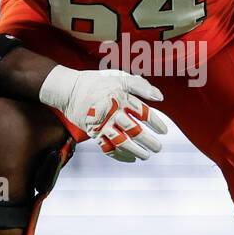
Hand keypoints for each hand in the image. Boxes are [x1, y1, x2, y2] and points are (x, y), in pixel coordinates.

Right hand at [39, 66, 168, 161]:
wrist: (69, 90)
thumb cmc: (97, 82)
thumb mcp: (118, 76)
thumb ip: (140, 85)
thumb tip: (160, 97)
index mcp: (120, 97)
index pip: (143, 112)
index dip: (156, 123)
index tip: (164, 131)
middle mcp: (112, 111)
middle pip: (134, 130)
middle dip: (148, 141)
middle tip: (158, 148)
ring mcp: (102, 124)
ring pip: (121, 141)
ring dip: (136, 151)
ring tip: (146, 156)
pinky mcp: (93, 132)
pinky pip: (107, 147)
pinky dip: (119, 155)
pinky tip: (130, 158)